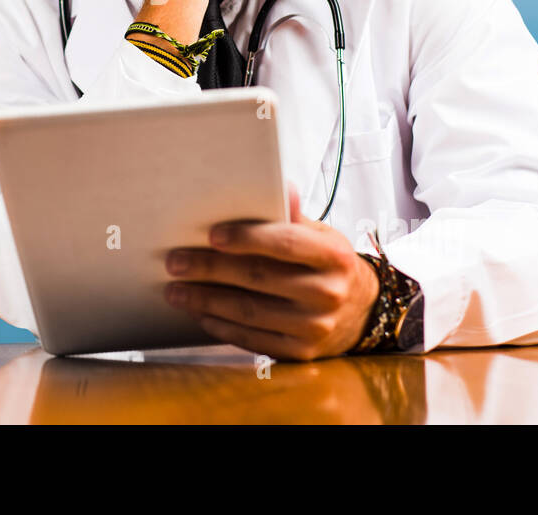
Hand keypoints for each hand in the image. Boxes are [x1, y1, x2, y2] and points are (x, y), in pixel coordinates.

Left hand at [162, 182, 381, 360]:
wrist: (362, 311)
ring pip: (250, 312)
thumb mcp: (321, 235)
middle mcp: (327, 293)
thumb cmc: (329, 265)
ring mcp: (315, 327)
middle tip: (175, 262)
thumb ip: (293, 216)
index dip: (247, 239)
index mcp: (333, 256)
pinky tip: (201, 315)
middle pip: (259, 278)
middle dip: (210, 270)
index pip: (285, 243)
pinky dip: (223, 327)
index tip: (211, 235)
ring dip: (206, 301)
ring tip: (176, 291)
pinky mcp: (301, 352)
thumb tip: (282, 185)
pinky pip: (254, 340)